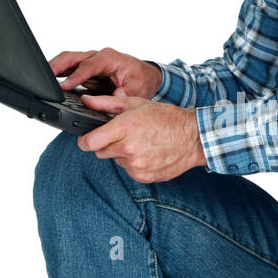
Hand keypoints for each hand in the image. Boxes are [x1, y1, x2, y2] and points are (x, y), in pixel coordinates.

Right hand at [48, 47, 162, 98]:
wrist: (145, 76)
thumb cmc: (141, 79)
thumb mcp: (138, 88)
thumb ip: (127, 92)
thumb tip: (117, 96)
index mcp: (109, 58)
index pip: (87, 66)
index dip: (75, 76)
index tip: (64, 86)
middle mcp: (96, 57)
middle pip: (71, 57)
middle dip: (56, 66)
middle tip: (42, 76)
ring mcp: (89, 63)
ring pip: (67, 62)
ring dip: (53, 69)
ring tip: (40, 80)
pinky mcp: (85, 71)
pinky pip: (69, 70)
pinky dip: (58, 75)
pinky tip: (49, 84)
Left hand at [76, 94, 206, 181]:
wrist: (192, 137)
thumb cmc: (166, 118)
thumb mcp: (136, 104)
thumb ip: (107, 104)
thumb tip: (86, 101)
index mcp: (125, 127)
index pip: (90, 142)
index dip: (84, 140)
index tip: (86, 138)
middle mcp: (129, 148)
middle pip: (101, 152)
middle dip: (107, 144)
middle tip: (124, 135)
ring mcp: (136, 165)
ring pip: (116, 161)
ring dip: (123, 154)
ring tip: (141, 143)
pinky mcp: (143, 176)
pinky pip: (129, 170)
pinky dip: (135, 163)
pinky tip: (148, 153)